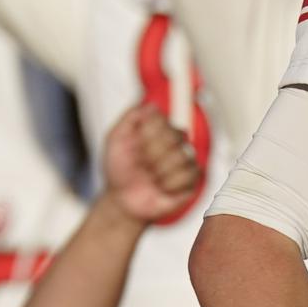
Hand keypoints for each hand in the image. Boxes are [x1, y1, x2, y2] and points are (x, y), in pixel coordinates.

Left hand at [99, 103, 203, 222]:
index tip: (134, 145)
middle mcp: (175, 142)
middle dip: (152, 154)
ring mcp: (185, 160)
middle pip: (175, 136)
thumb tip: (151, 105)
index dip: (146, 134)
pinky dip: (170, 184)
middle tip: (141, 165)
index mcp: (159, 129)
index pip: (163, 119)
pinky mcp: (192, 181)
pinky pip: (190, 175)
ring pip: (182, 156)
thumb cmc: (118, 170)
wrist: (122, 200)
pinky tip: (160, 189)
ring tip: (150, 178)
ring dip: (160, 171)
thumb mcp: (115, 139)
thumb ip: (131, 117)